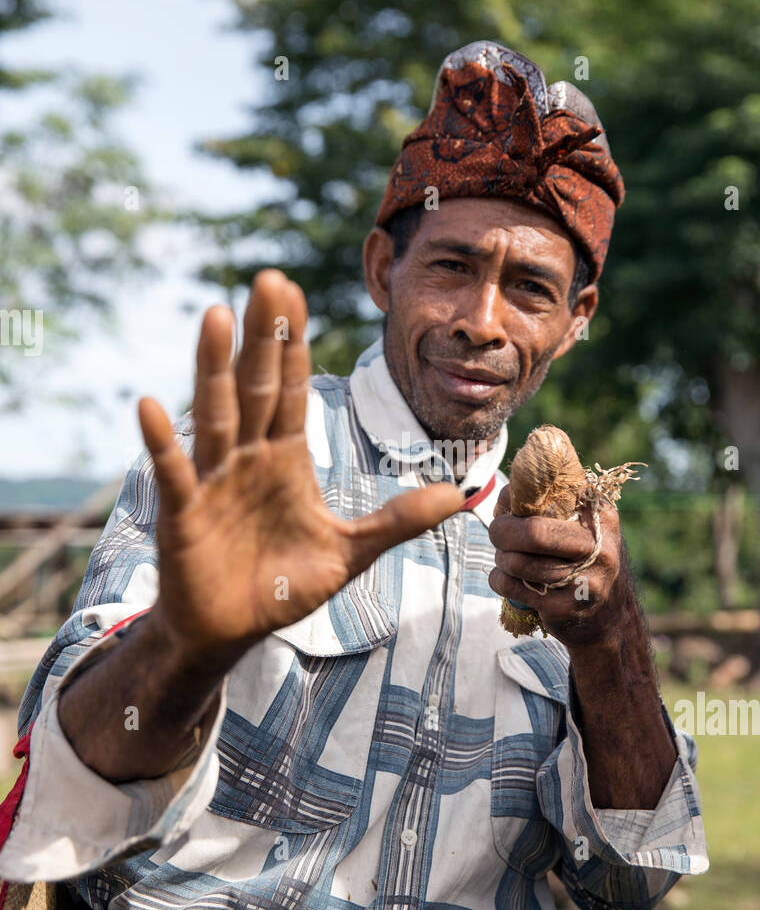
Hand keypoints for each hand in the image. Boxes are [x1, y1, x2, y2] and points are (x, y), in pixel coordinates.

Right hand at [138, 270, 463, 664]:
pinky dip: (164, 442)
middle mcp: (247, 458)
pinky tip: (153, 406)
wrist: (232, 630)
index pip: (290, 390)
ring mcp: (213, 481)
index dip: (293, 343)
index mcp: (285, 459)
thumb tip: (458, 495)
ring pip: (216, 416)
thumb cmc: (284, 585)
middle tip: (269, 279)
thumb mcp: (351, 551)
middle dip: (264, 337)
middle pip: (256, 387)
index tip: (294, 291)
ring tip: (218, 315)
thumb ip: (399, 520)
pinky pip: (175, 473)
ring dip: (215, 368)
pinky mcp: (184, 513)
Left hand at [487, 483, 626, 646]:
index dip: (518, 498)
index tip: (508, 508)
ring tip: (506, 558)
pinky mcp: (566, 607)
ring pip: (518, 562)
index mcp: (600, 516)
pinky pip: (513, 588)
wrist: (610, 615)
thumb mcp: (580, 525)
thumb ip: (548, 504)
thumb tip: (505, 499)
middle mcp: (599, 547)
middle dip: (502, 531)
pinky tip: (507, 579)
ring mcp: (585, 580)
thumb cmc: (582, 559)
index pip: (552, 494)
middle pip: (534, 533)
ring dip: (501, 558)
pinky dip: (499, 580)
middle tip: (497, 534)